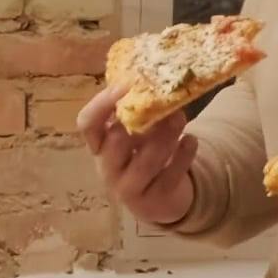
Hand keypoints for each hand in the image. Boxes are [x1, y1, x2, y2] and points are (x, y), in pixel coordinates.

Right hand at [74, 84, 198, 227]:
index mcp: (98, 147)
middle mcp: (107, 169)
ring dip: (166, 135)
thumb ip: (137, 112)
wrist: (161, 199)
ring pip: (145, 161)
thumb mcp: (134, 134)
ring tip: (180, 117)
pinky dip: (183, 155)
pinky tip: (191, 140)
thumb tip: (154, 77)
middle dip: (141, 119)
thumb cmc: (143, 155)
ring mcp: (129, 189)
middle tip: (164, 101)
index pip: (87, 124)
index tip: (126, 85)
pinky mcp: (155, 201)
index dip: (102, 103)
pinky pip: (170, 176)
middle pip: (116, 142)